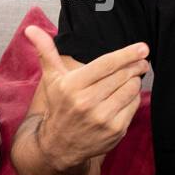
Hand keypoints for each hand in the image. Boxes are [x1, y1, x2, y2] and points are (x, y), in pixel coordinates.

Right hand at [23, 25, 148, 169]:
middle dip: (135, 65)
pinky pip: (134, 105)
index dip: (127, 54)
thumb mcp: (51, 79)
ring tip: (130, 78)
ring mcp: (102, 118)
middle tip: (141, 61)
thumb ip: (46, 51)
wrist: (60, 145)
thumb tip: (31, 29)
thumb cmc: (59, 106)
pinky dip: (133, 97)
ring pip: (131, 89)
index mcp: (72, 85)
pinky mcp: (115, 130)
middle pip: (122, 75)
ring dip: (134, 80)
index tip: (143, 47)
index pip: (106, 64)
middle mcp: (87, 102)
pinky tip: (125, 96)